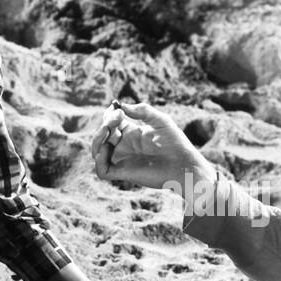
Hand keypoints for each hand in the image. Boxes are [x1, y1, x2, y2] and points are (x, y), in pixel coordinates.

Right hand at [91, 101, 205, 189]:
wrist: (184, 164)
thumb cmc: (175, 143)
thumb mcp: (160, 120)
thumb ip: (142, 111)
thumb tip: (121, 107)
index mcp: (132, 133)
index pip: (111, 122)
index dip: (110, 115)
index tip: (118, 110)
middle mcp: (125, 146)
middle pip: (102, 134)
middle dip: (104, 124)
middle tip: (115, 119)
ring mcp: (123, 160)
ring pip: (97, 151)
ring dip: (96, 140)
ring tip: (107, 131)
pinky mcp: (124, 173)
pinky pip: (102, 171)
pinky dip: (98, 160)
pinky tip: (106, 148)